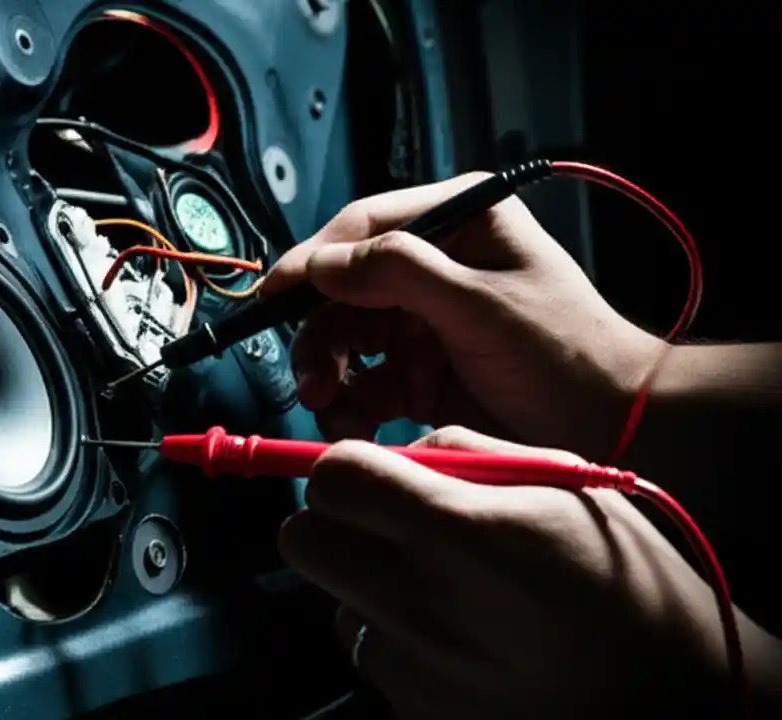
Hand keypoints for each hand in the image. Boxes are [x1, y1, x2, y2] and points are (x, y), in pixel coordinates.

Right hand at [262, 173, 666, 459]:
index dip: (313, 262)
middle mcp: (434, 265)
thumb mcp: (479, 303)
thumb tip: (319, 264)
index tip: (272, 297)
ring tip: (329, 408)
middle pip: (343, 289)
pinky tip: (353, 427)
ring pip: (345, 339)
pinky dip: (349, 406)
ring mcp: (423, 321)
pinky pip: (362, 384)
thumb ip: (397, 273)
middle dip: (320, 334)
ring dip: (328, 373)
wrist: (614, 431)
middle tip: (310, 379)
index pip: (363, 228)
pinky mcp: (419, 374)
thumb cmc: (563, 352)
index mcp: (458, 222)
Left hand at [279, 426, 741, 717]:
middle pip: (301, 540)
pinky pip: (373, 656)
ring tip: (445, 597)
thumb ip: (464, 452)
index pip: (331, 477)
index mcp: (457, 529)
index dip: (345, 470)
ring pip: (335, 602)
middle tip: (387, 530)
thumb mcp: (561, 484)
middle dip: (334, 524)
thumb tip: (394, 454)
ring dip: (369, 590)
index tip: (373, 477)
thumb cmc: (624, 576)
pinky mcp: (414, 710)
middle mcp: (419, 600)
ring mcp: (412, 666)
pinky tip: (461, 644)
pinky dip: (400, 643)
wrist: (674, 698)